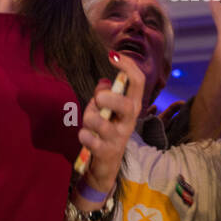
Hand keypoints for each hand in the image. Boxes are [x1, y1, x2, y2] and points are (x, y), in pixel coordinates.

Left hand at [78, 53, 145, 195]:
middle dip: (109, 99)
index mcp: (132, 106)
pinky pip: (90, 139)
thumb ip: (104, 93)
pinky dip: (83, 135)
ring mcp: (119, 137)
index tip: (112, 55)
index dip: (127, 66)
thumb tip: (104, 82)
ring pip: (102, 123)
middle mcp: (129, 121)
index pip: (138, 82)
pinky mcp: (107, 152)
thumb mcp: (106, 109)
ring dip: (89, 118)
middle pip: (128, 105)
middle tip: (97, 98)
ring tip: (88, 123)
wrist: (105, 165)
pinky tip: (85, 137)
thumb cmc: (105, 130)